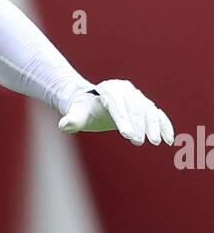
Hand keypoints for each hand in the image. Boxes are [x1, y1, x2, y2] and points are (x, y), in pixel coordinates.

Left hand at [58, 80, 173, 145]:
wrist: (90, 103)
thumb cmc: (82, 110)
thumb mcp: (76, 114)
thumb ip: (71, 120)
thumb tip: (63, 125)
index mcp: (109, 90)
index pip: (118, 106)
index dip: (123, 120)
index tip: (128, 135)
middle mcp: (125, 90)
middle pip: (135, 107)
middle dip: (139, 125)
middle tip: (139, 142)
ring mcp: (136, 96)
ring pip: (149, 110)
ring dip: (154, 126)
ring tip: (158, 142)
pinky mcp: (144, 104)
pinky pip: (157, 114)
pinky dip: (163, 124)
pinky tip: (169, 139)